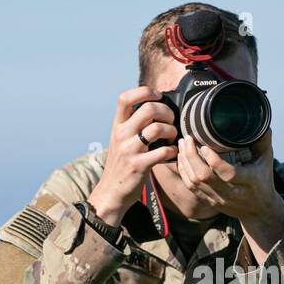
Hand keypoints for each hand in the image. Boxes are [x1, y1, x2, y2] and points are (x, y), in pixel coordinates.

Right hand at [88, 87, 177, 224]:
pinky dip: (172, 150)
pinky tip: (171, 153)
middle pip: (148, 109)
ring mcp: (130, 150)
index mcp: (117, 126)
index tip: (157, 95)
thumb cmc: (121, 164)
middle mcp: (121, 135)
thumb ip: (133, 124)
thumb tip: (154, 108)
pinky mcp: (139, 165)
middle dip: (166, 112)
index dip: (144, 91)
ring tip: (172, 138)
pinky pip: (163, 152)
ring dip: (171, 131)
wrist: (111, 192)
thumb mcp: (120, 140)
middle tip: (170, 121)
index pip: (125, 98)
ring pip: (157, 128)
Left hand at [175, 130, 283, 261]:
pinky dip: (183, 172)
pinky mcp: (210, 201)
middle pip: (204, 176)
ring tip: (182, 145)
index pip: (227, 173)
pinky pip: (191, 188)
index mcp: (248, 181)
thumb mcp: (266, 161)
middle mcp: (232, 192)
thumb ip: (263, 141)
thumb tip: (261, 122)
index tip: (204, 145)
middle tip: (187, 139)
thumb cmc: (263, 180)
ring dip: (185, 162)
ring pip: (195, 182)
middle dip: (191, 156)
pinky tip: (182, 158)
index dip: (213, 159)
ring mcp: (219, 198)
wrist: (258, 210)